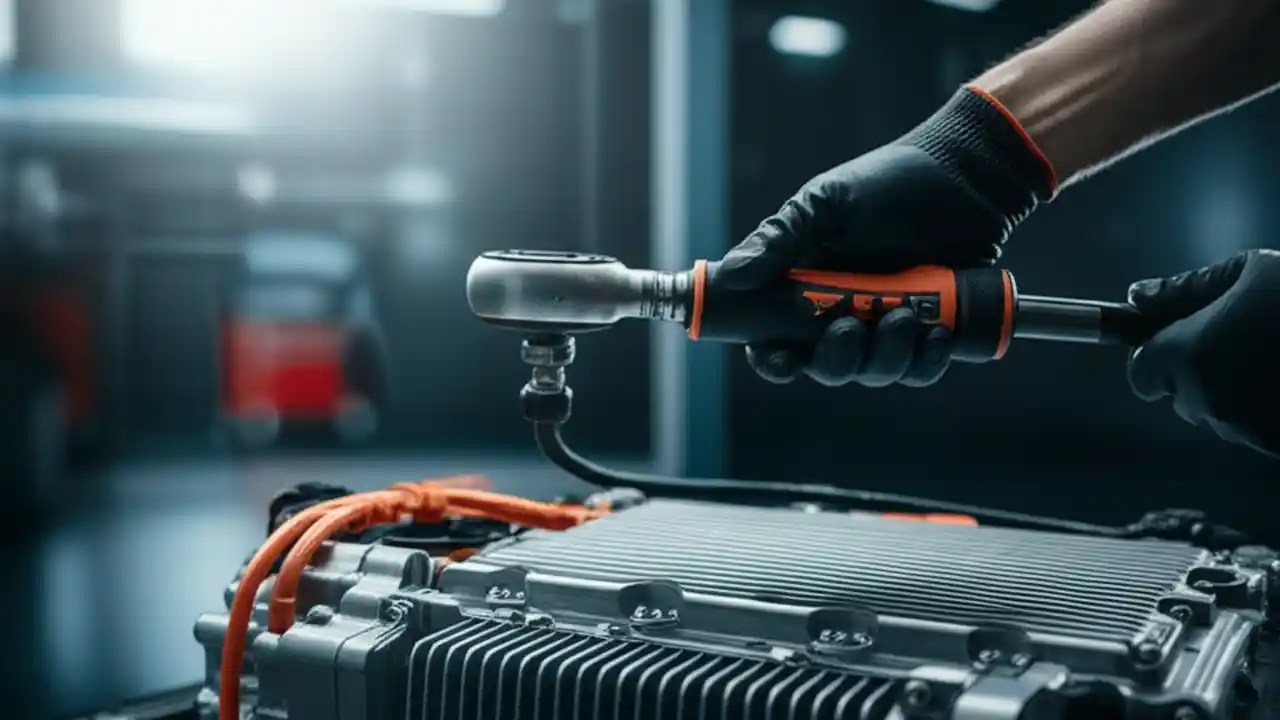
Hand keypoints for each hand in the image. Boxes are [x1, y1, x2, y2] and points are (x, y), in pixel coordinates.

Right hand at [719, 86, 1054, 385]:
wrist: (963, 175)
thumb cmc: (888, 183)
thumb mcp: (824, 202)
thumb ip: (778, 238)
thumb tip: (732, 275)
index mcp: (804, 289)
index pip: (774, 341)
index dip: (773, 361)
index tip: (784, 359)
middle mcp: (841, 314)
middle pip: (824, 367)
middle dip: (836, 359)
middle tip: (850, 327)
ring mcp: (885, 326)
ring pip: (873, 372)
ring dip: (885, 357)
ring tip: (904, 317)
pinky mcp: (929, 331)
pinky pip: (921, 370)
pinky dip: (927, 362)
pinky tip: (937, 334)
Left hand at [1127, 249, 1279, 457]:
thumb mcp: (1249, 272)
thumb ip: (1185, 288)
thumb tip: (1136, 297)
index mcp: (1188, 354)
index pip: (1142, 374)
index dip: (1156, 360)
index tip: (1179, 344)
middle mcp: (1206, 398)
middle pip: (1181, 398)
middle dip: (1200, 377)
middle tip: (1246, 345)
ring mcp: (1242, 428)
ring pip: (1220, 416)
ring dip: (1236, 395)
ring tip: (1275, 359)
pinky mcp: (1273, 446)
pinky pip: (1256, 431)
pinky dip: (1267, 412)